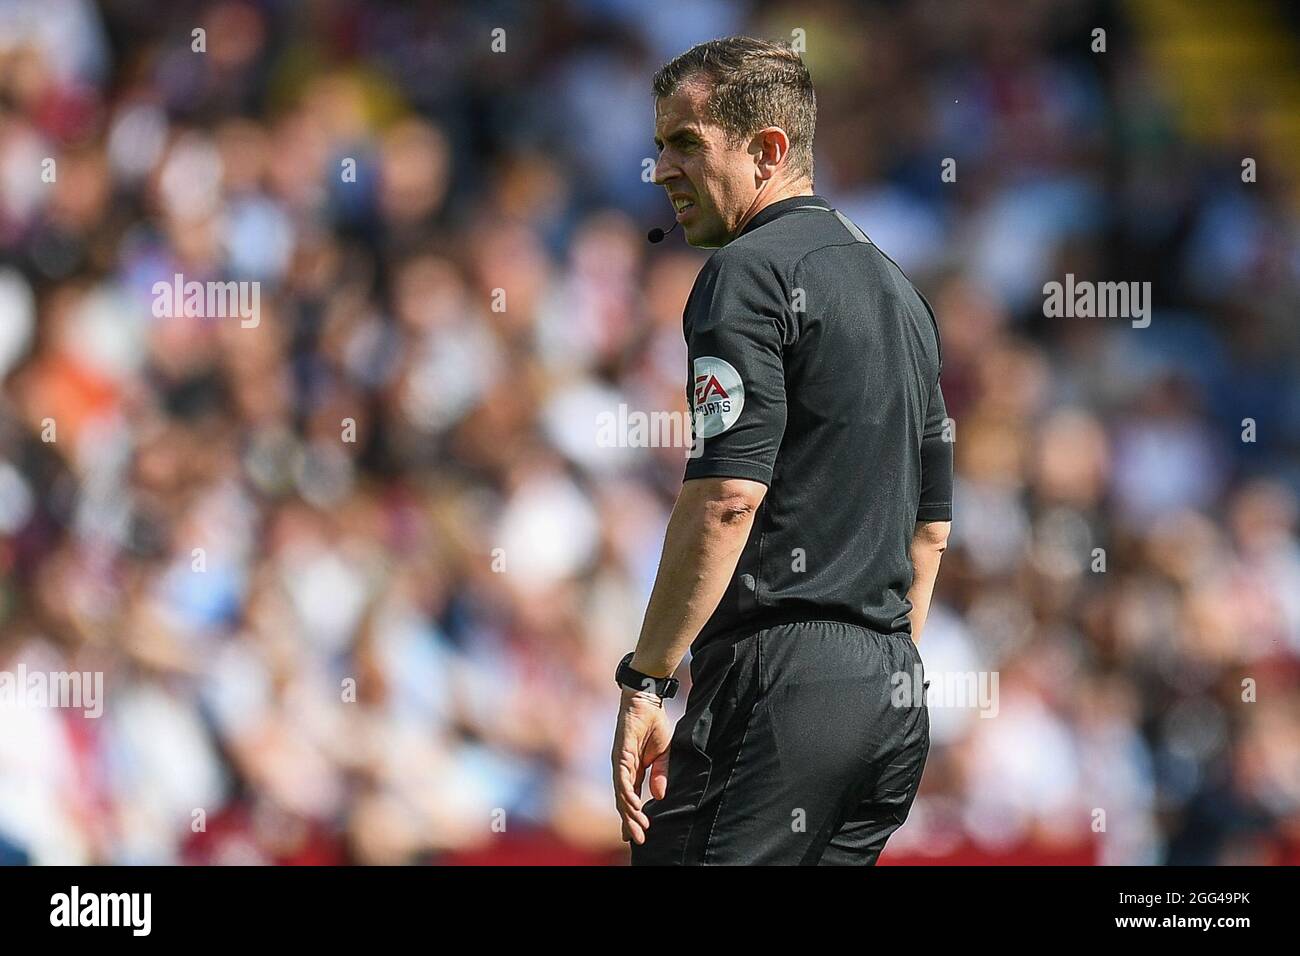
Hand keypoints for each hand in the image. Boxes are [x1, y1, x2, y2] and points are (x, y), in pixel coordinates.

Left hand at [611, 689, 672, 844]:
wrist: (647, 701)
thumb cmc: (654, 724)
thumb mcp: (663, 754)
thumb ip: (661, 774)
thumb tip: (659, 797)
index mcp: (635, 770)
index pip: (631, 799)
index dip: (634, 817)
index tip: (639, 835)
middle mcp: (624, 769)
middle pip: (624, 801)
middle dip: (630, 822)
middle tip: (638, 840)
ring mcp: (620, 763)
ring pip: (622, 794)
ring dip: (630, 812)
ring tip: (639, 828)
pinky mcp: (621, 754)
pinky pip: (623, 778)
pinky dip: (627, 793)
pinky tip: (634, 806)